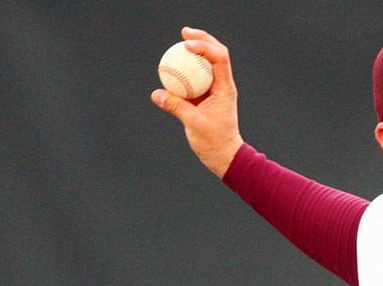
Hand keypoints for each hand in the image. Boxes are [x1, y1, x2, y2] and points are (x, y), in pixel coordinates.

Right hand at [150, 28, 242, 177]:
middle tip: (184, 33)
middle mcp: (223, 85)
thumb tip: (157, 94)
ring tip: (181, 40)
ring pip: (208, 62)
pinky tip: (175, 63)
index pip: (219, 59)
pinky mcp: (208, 95)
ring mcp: (216, 89)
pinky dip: (188, 67)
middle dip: (202, 39)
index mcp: (225, 89)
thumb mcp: (193, 124)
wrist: (224, 155)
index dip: (205, 46)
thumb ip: (176, 107)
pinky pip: (198, 76)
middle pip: (216, 53)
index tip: (187, 45)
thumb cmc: (214, 142)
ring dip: (197, 49)